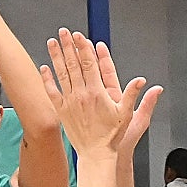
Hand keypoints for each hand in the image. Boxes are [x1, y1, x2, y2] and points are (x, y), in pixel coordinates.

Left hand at [40, 29, 161, 163]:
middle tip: (64, 32)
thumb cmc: (112, 136)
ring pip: (62, 74)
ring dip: (56, 56)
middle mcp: (82, 95)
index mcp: (98, 93)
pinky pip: (52, 92)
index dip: (84, 48)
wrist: (96, 154)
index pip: (90, 64)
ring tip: (52, 42)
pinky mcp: (62, 111)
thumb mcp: (127, 114)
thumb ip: (133, 95)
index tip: (80, 36)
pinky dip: (47, 79)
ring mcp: (70, 102)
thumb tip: (142, 81)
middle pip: (74, 64)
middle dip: (68, 46)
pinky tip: (44, 68)